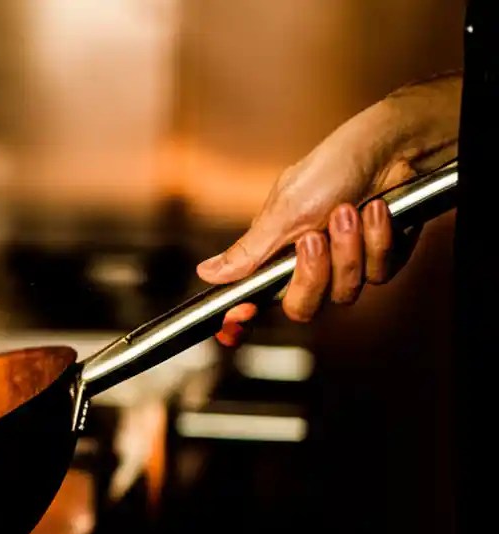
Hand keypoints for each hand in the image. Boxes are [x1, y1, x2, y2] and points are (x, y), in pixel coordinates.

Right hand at [196, 74, 459, 346]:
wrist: (391, 148)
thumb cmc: (333, 167)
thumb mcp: (285, 210)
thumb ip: (248, 250)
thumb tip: (206, 272)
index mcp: (276, 255)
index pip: (253, 299)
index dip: (241, 319)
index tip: (236, 323)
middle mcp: (309, 266)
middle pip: (301, 307)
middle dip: (312, 273)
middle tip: (314, 237)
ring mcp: (347, 265)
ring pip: (345, 292)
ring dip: (349, 247)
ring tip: (350, 209)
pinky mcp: (382, 259)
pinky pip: (380, 273)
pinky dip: (378, 238)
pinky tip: (377, 210)